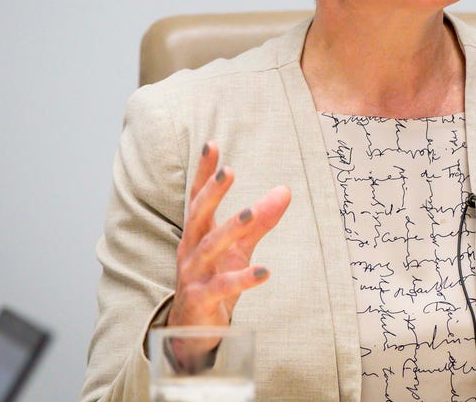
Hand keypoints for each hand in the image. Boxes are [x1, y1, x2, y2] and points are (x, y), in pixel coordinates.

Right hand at [168, 142, 291, 331]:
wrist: (193, 331)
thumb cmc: (214, 280)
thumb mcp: (238, 248)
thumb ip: (259, 221)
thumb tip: (285, 190)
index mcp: (198, 234)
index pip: (198, 198)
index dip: (203, 172)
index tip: (212, 144)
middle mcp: (190, 250)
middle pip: (198, 216)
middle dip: (212, 193)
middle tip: (228, 171)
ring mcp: (193, 275)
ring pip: (209, 248)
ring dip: (230, 229)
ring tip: (251, 213)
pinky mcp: (202, 300)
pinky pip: (222, 287)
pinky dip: (243, 279)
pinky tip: (266, 272)